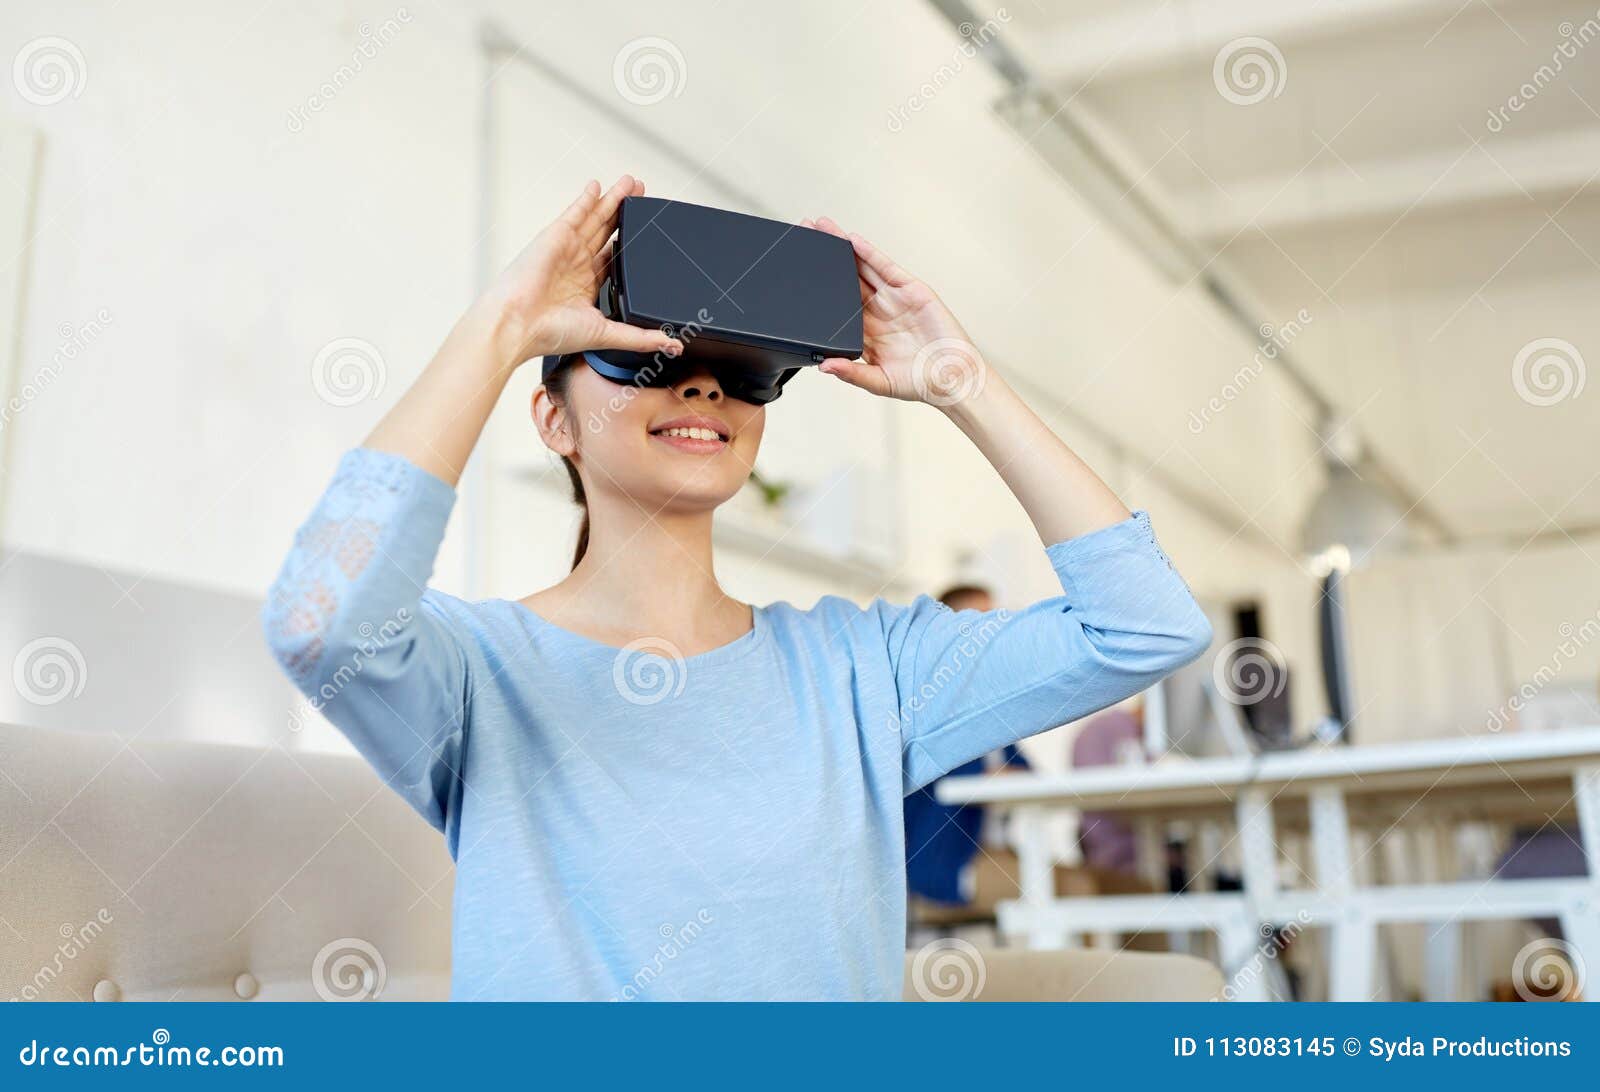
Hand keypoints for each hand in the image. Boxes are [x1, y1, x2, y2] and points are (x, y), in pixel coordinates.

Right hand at [486, 176, 683, 366]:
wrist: (518, 323)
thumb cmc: (550, 333)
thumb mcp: (606, 335)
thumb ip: (639, 337)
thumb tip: (671, 345)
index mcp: (588, 287)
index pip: (616, 259)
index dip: (633, 244)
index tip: (651, 233)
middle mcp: (578, 265)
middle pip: (609, 232)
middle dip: (627, 214)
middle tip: (646, 196)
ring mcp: (567, 248)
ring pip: (596, 218)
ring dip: (614, 200)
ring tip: (633, 183)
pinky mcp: (556, 236)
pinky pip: (575, 212)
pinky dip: (587, 198)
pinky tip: (598, 185)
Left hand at [803, 217, 987, 406]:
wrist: (955, 379)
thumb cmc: (921, 383)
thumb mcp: (879, 382)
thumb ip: (851, 373)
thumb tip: (824, 366)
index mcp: (864, 333)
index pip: (835, 304)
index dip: (817, 286)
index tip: (796, 273)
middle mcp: (877, 312)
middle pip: (845, 278)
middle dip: (825, 257)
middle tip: (805, 234)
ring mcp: (894, 299)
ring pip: (863, 267)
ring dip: (843, 247)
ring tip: (823, 228)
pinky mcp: (912, 290)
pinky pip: (887, 268)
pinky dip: (870, 254)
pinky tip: (853, 241)